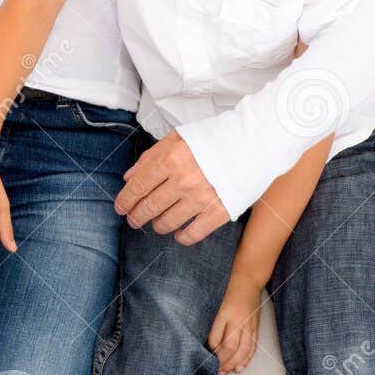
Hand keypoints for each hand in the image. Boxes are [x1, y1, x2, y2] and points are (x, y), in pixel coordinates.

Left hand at [116, 130, 231, 243]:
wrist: (254, 142)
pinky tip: (178, 234)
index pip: (138, 186)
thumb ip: (150, 157)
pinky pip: (193, 233)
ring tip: (157, 224)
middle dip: (137, 216)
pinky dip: (182, 237)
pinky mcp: (220, 211)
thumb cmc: (214, 138)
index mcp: (170, 159)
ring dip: (158, 225)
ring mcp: (201, 198)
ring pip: (168, 222)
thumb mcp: (177, 138)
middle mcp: (183, 180)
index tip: (120, 208)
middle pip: (150, 206)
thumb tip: (129, 177)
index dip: (125, 200)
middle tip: (133, 220)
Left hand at [208, 276, 262, 374]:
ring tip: (225, 372)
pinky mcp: (255, 326)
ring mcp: (249, 324)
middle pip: (231, 347)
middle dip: (222, 362)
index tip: (204, 358)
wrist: (248, 279)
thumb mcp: (214, 302)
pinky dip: (246, 359)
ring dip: (233, 364)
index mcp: (224, 312)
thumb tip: (206, 342)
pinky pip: (252, 346)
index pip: (216, 337)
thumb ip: (211, 321)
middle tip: (214, 371)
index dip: (211, 351)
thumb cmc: (226, 289)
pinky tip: (239, 367)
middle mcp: (238, 319)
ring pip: (243, 350)